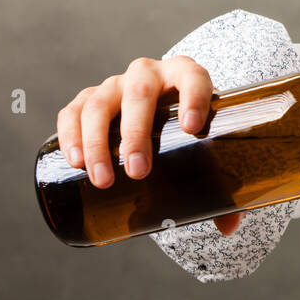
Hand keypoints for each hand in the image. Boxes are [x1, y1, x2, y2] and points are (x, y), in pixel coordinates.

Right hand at [55, 55, 242, 235]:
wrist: (160, 110)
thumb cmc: (190, 128)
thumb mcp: (207, 144)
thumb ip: (221, 182)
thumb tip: (228, 226)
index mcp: (186, 75)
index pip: (193, 77)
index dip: (194, 97)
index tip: (193, 127)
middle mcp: (148, 74)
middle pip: (140, 93)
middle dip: (136, 133)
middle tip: (138, 171)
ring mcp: (115, 84)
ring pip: (99, 104)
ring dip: (97, 143)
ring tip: (102, 179)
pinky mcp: (88, 98)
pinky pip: (72, 111)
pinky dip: (70, 135)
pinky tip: (75, 161)